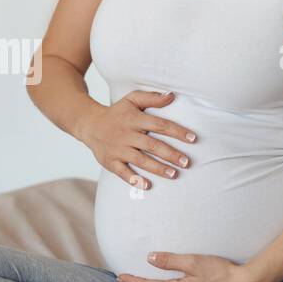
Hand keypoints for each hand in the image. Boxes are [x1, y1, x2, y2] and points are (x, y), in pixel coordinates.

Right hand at [77, 90, 195, 189]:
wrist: (89, 124)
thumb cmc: (117, 113)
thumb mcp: (131, 100)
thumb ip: (152, 98)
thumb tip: (172, 96)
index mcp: (134, 119)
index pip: (159, 124)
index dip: (177, 132)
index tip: (193, 139)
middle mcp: (126, 134)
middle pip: (152, 145)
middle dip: (170, 154)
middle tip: (187, 162)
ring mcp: (118, 149)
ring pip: (140, 160)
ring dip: (157, 168)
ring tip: (174, 174)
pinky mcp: (110, 161)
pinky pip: (122, 172)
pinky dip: (134, 179)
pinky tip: (147, 185)